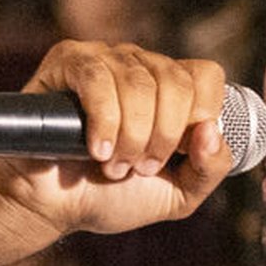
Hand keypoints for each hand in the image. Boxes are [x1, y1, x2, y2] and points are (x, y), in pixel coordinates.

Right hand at [0, 42, 234, 265]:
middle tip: (139, 167)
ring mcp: (105, 59)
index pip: (207, 75)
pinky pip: (98, 79)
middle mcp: (141, 65)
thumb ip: (210, 169)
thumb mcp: (178, 195)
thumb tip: (211, 131)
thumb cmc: (111, 196)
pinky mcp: (68, 61)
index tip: (178, 154)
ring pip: (138, 84)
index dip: (200, 115)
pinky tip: (96, 150)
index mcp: (172, 88)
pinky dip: (104, 122)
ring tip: (112, 165)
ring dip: (130, 138)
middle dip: (162, 137)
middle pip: (176, 82)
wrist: (53, 206)